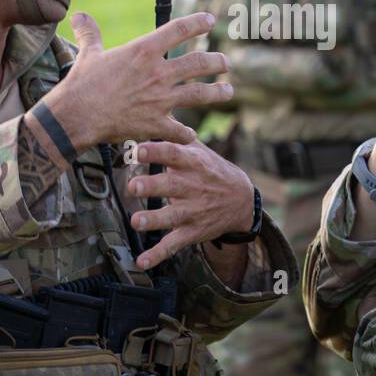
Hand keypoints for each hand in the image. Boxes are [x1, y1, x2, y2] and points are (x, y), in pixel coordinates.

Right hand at [42, 11, 231, 149]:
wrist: (76, 115)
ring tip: (228, 91)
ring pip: (200, 94)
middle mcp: (158, 73)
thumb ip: (90, 33)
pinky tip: (190, 134)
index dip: (197, 23)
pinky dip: (187, 134)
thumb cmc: (82, 83)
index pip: (179, 30)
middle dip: (216, 62)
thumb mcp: (88, 53)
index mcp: (144, 51)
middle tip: (225, 63)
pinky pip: (181, 131)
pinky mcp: (156, 124)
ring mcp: (160, 100)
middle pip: (198, 63)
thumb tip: (80, 16)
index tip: (210, 20)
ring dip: (217, 92)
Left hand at [124, 140, 255, 269]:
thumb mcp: (200, 150)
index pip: (175, 154)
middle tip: (133, 186)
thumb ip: (176, 136)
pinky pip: (174, 244)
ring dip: (154, 220)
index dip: (157, 152)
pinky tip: (142, 262)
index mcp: (193, 163)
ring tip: (137, 222)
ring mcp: (194, 211)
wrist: (242, 200)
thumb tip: (152, 113)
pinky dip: (158, 254)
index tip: (138, 150)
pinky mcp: (193, 231)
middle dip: (152, 186)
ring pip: (172, 216)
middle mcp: (194, 187)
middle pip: (172, 186)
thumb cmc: (213, 170)